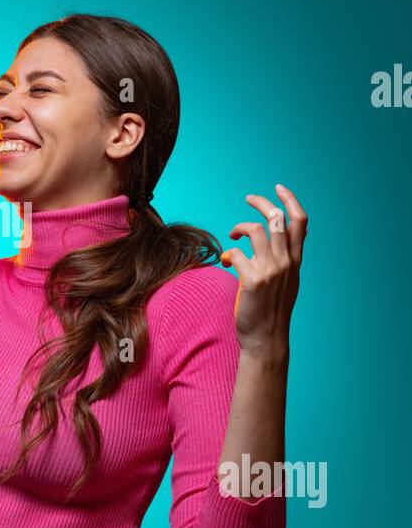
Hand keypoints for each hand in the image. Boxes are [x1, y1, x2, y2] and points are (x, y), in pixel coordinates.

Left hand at [220, 184, 307, 358]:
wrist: (266, 338)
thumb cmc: (272, 310)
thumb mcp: (288, 281)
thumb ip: (287, 259)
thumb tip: (284, 238)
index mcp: (296, 261)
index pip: (300, 222)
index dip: (291, 200)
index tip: (279, 189)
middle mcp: (286, 262)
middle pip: (276, 218)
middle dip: (261, 202)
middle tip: (248, 198)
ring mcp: (271, 270)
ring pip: (255, 230)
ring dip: (240, 227)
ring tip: (233, 234)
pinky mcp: (253, 280)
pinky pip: (236, 253)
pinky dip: (228, 254)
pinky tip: (226, 262)